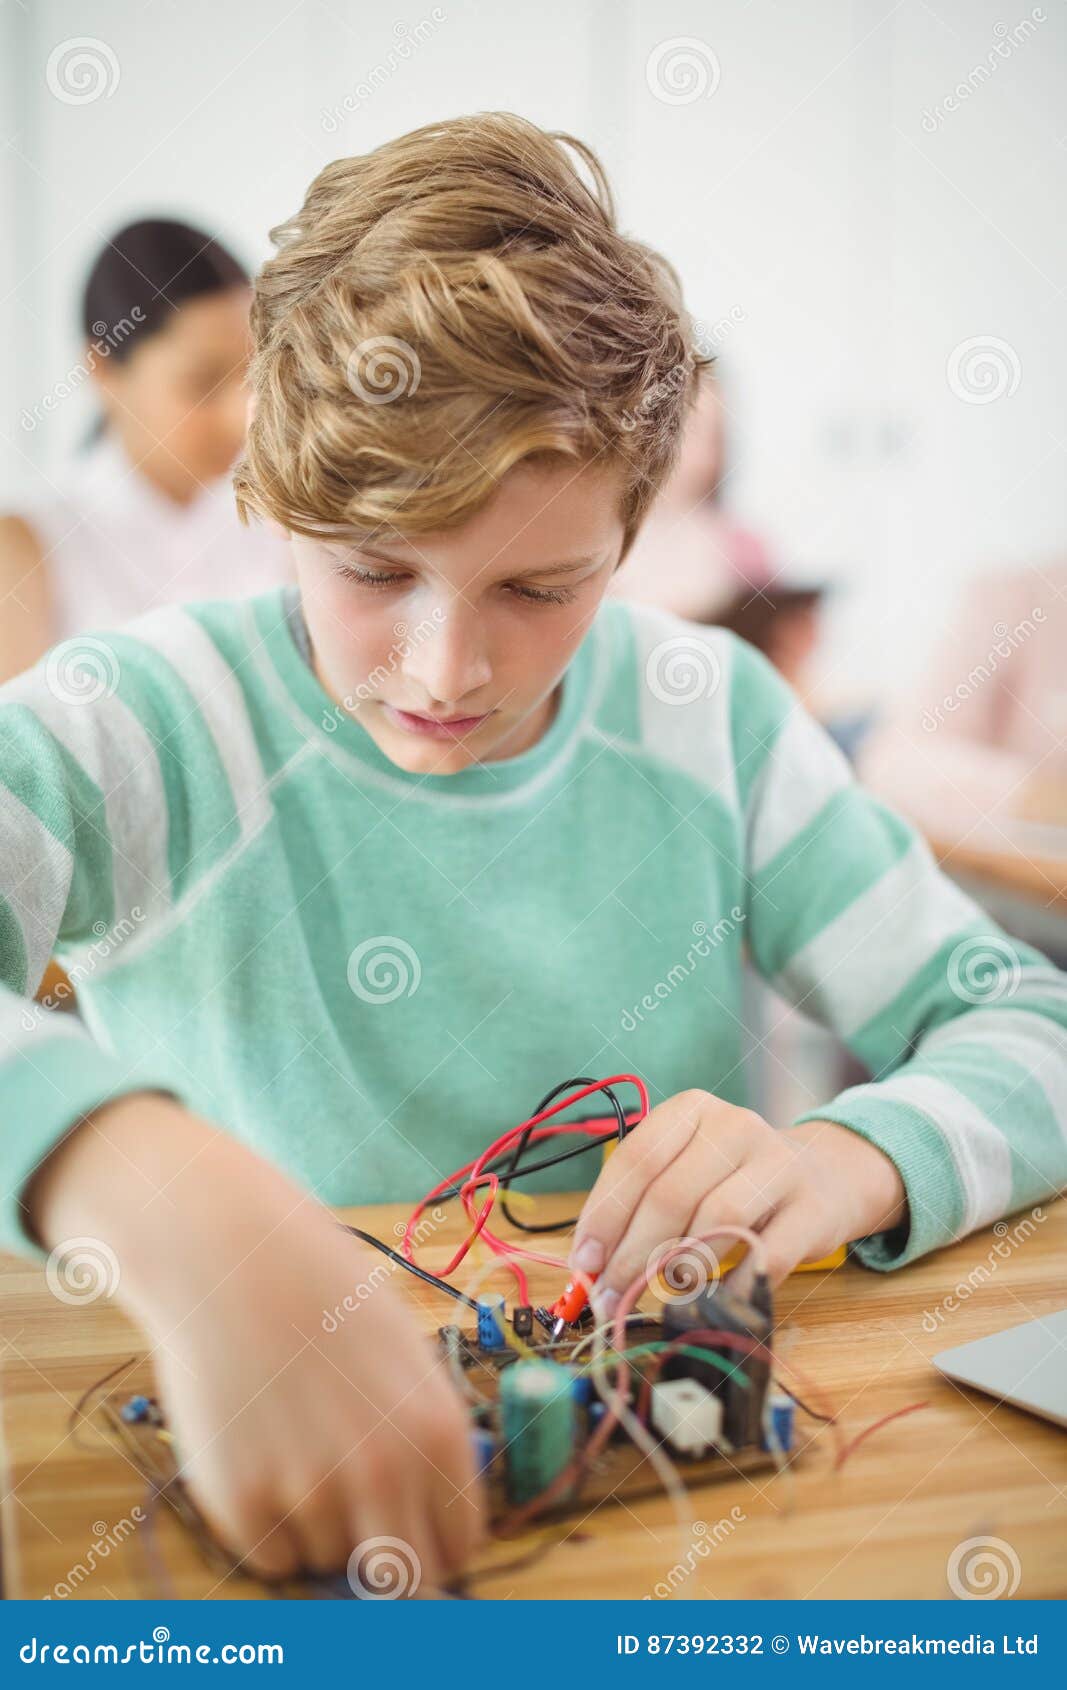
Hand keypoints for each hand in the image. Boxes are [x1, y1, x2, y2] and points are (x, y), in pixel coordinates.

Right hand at [148, 1214, 481, 1590]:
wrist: (231, 1259)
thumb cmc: (322, 1294)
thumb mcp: (405, 1357)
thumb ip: (425, 1440)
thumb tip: (431, 1518)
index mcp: (439, 1434)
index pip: (460, 1547)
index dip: (437, 1544)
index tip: (416, 1533)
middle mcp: (386, 1472)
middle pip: (404, 1581)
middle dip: (388, 1562)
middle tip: (360, 1525)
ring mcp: (312, 1492)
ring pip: (331, 1563)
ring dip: (321, 1530)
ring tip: (296, 1448)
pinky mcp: (243, 1503)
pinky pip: (273, 1560)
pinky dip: (270, 1530)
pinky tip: (262, 1460)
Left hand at [569, 1088, 906, 1306]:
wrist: (823, 1176)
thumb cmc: (732, 1178)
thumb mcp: (685, 1169)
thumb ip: (638, 1205)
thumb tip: (586, 1265)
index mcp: (693, 1109)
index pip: (637, 1159)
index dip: (604, 1215)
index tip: (583, 1261)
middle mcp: (736, 1126)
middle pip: (670, 1195)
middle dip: (631, 1254)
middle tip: (610, 1295)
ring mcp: (779, 1165)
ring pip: (715, 1222)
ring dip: (678, 1268)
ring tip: (662, 1291)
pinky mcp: (812, 1210)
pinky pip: (763, 1257)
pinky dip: (730, 1287)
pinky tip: (710, 1300)